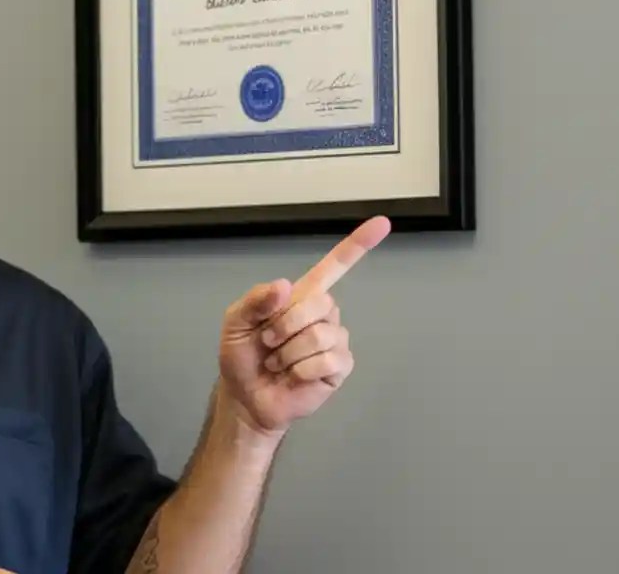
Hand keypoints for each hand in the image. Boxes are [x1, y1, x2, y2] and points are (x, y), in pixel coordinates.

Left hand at [218, 216, 390, 435]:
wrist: (245, 396)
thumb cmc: (242, 356)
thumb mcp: (235, 323)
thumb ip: (255, 301)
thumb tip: (284, 287)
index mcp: (300, 297)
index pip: (333, 267)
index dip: (357, 246)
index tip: (383, 223)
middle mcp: (323, 315)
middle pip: (320, 303)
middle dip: (285, 324)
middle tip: (267, 341)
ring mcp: (334, 340)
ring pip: (321, 334)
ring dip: (289, 351)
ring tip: (278, 362)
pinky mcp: (339, 367)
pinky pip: (327, 360)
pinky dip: (301, 369)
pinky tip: (292, 375)